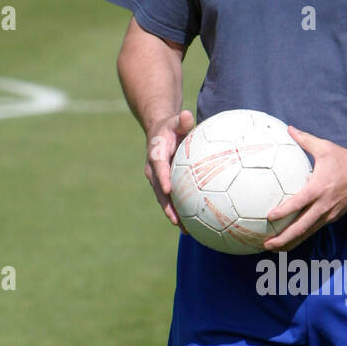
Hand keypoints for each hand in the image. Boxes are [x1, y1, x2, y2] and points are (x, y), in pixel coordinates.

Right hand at [145, 109, 194, 226]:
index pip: (159, 167)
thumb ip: (182, 120)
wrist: (160, 133)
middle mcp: (154, 171)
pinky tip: (192, 227)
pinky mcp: (165, 186)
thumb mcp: (176, 121)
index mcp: (156, 155)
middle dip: (167, 206)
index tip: (168, 189)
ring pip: (164, 200)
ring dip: (173, 215)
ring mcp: (158, 180)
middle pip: (159, 191)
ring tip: (186, 230)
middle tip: (176, 220)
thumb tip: (187, 115)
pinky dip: (179, 213)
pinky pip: (171, 200)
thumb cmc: (172, 127)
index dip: (163, 178)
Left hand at [262, 126, 346, 250]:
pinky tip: (288, 239)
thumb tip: (288, 128)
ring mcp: (329, 214)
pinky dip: (301, 236)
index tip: (269, 218)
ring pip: (307, 233)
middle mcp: (324, 205)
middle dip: (283, 239)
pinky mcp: (333, 218)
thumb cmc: (345, 159)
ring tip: (273, 248)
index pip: (299, 204)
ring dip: (290, 243)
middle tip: (266, 244)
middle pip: (301, 227)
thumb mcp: (324, 147)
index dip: (283, 212)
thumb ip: (304, 139)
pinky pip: (314, 229)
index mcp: (319, 188)